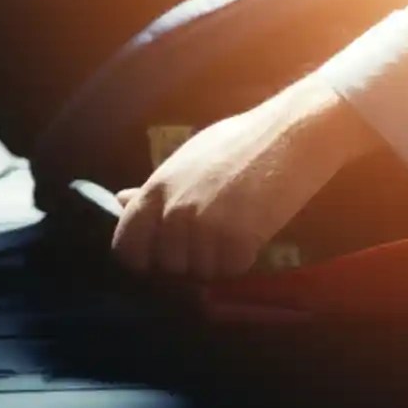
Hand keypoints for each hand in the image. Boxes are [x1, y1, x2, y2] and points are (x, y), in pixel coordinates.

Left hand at [113, 79, 379, 279]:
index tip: (158, 257)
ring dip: (216, 261)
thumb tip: (120, 201)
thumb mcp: (185, 160)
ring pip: (199, 271)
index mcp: (155, 190)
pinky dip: (242, 260)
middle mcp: (173, 211)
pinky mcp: (236, 240)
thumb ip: (152, 189)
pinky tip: (251, 235)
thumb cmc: (237, 143)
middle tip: (211, 238)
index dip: (141, 258)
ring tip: (233, 230)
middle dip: (187, 260)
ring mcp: (204, 227)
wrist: (287, 136)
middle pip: (167, 265)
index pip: (126, 247)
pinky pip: (230, 270)